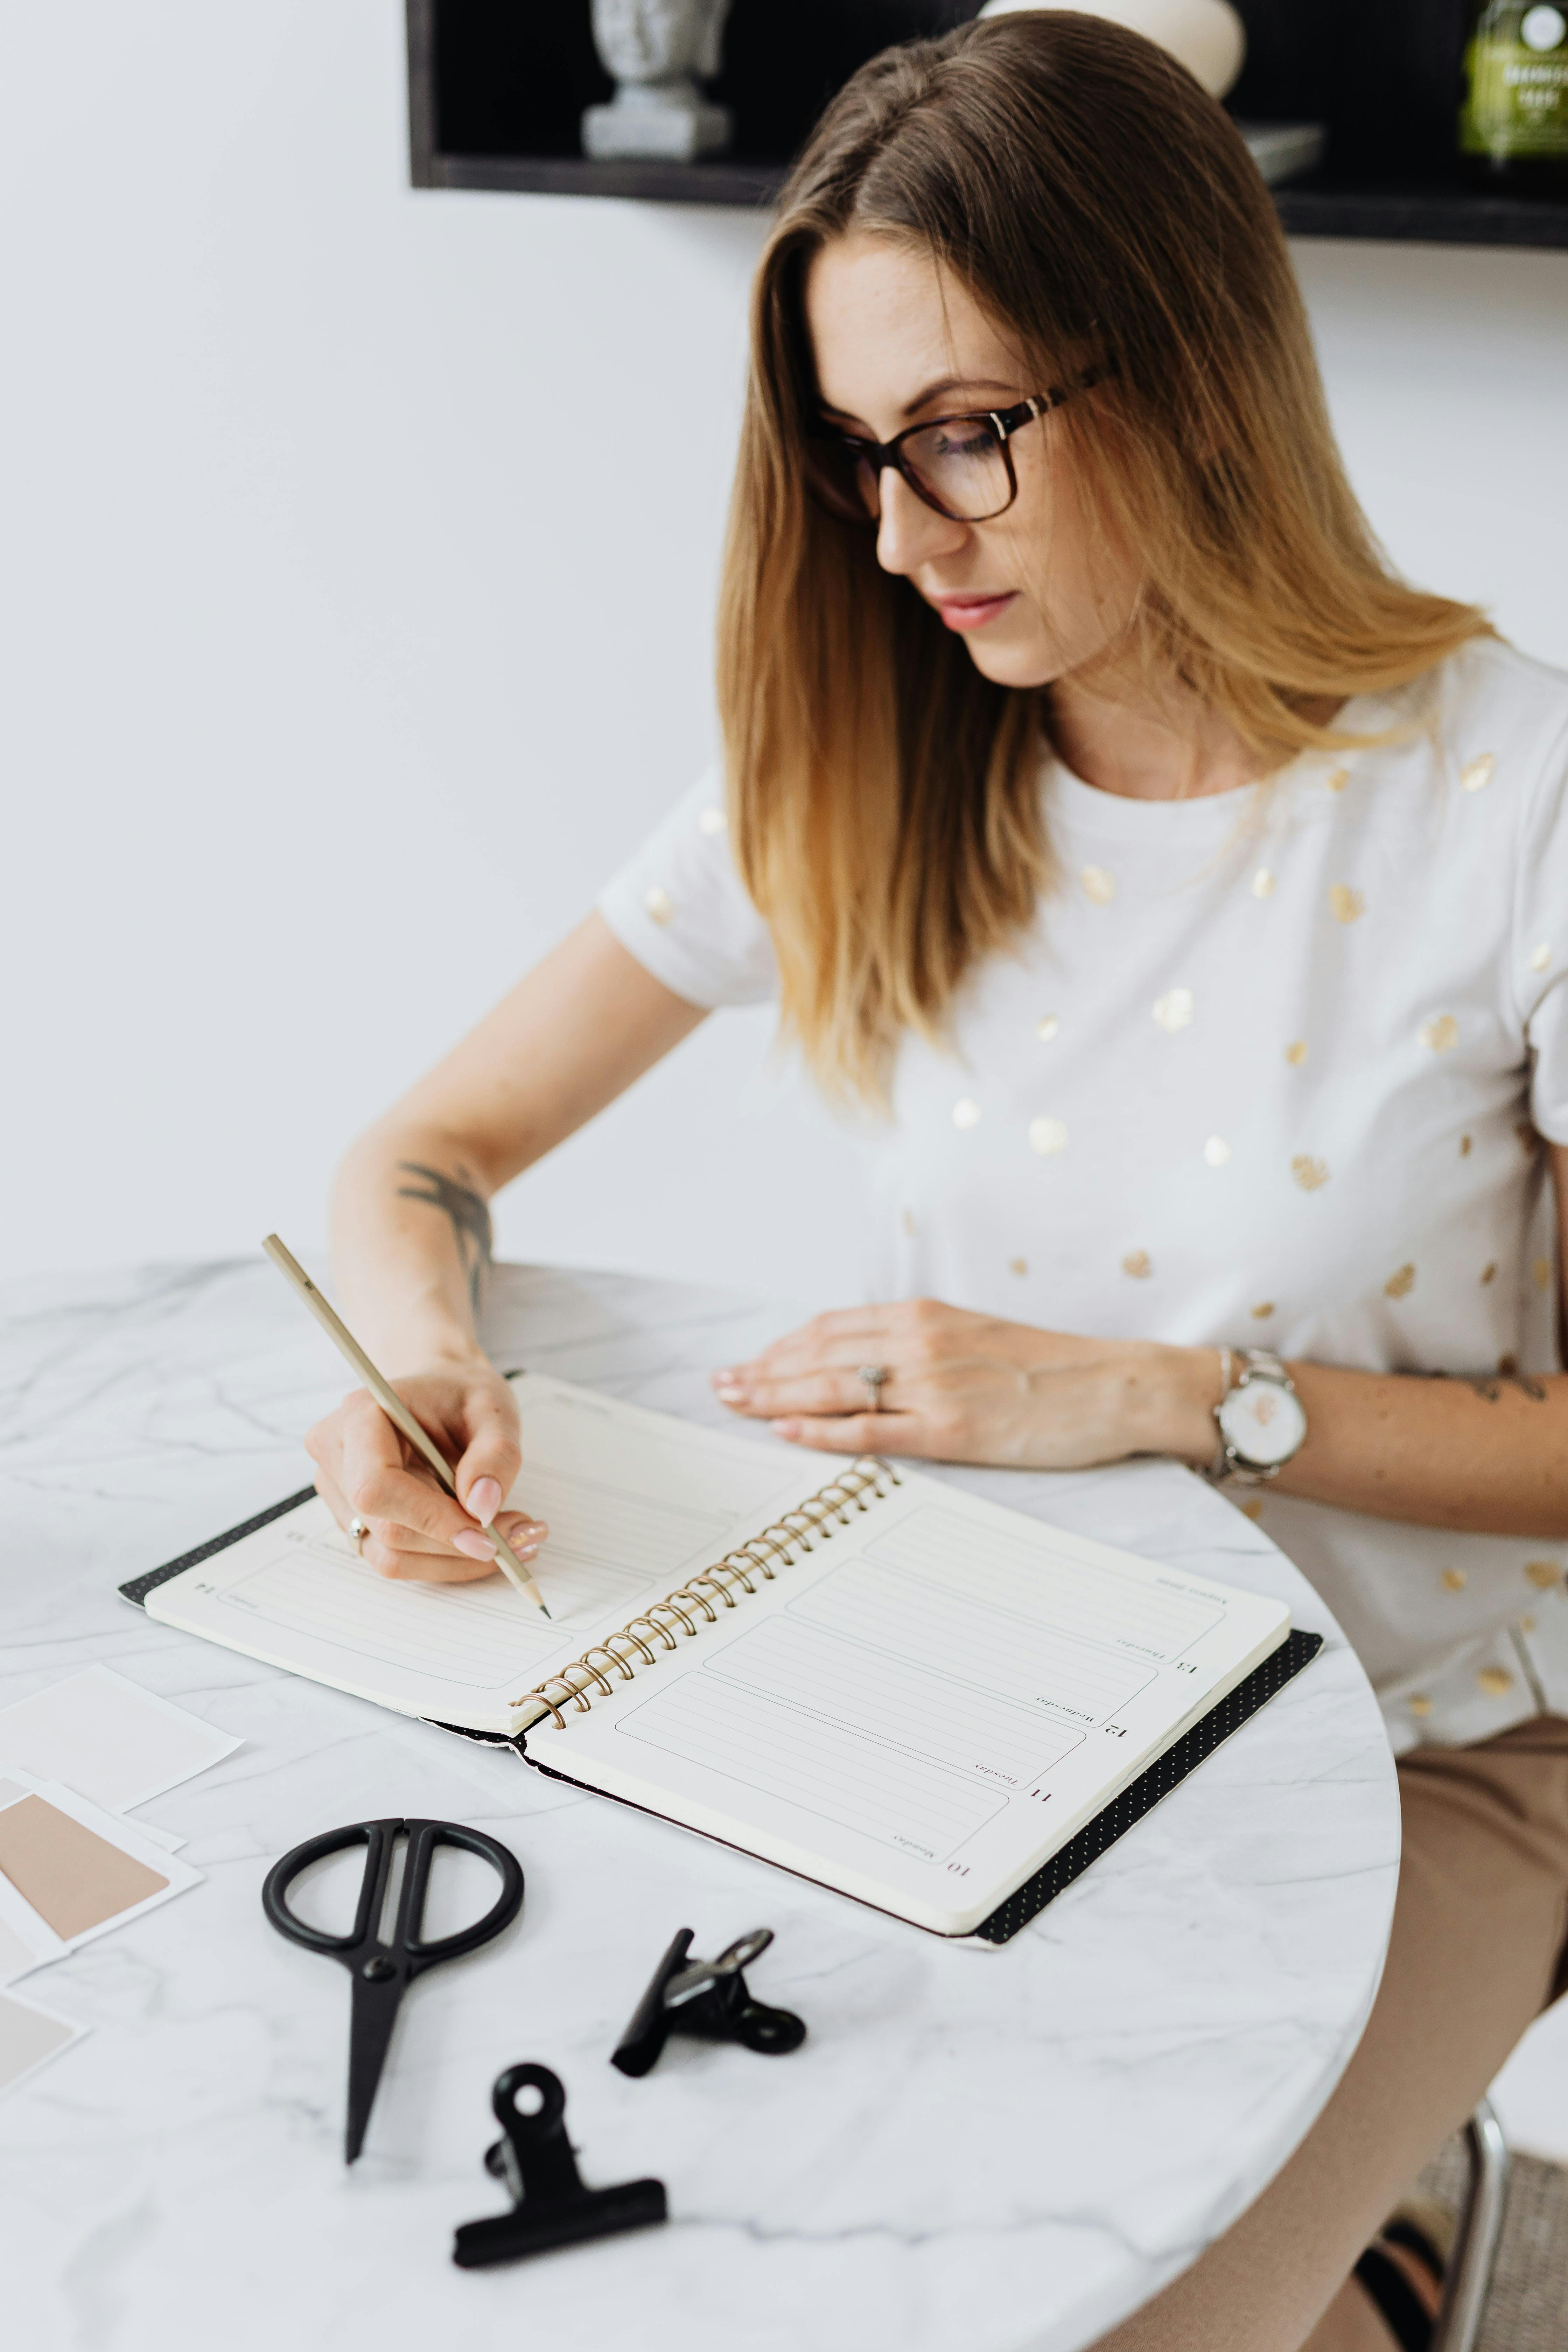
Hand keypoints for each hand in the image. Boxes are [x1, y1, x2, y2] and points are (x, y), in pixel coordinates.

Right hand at [304, 1360, 545, 1581]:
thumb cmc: (460, 1394)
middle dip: (458, 1545)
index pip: (376, 1487)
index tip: (487, 1538)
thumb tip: (482, 1509)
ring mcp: (339, 1492)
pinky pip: (396, 1558)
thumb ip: (495, 1454)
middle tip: (522, 1537)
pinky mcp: (354, 1519)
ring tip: (512, 1540)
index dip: (431, 1520)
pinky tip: (483, 1542)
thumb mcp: (494, 1408)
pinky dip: (445, 1559)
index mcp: (360, 1415)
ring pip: (391, 1555)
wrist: (438, 1395)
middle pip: (387, 1529)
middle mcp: (337, 1455)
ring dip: (456, 1560)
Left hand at [711, 1299, 1220, 1470]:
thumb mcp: (975, 1336)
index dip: (781, 1347)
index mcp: (925, 1316)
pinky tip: (788, 1432)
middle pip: (818, 1354)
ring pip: (833, 1388)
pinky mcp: (950, 1429)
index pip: (830, 1328)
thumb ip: (922, 1343)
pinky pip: (871, 1430)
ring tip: (735, 1405)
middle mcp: (920, 1342)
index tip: (748, 1362)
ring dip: (775, 1397)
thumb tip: (868, 1358)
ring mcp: (933, 1385)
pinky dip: (823, 1431)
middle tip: (720, 1386)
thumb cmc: (1049, 1367)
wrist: (1115, 1383)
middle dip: (762, 1371)